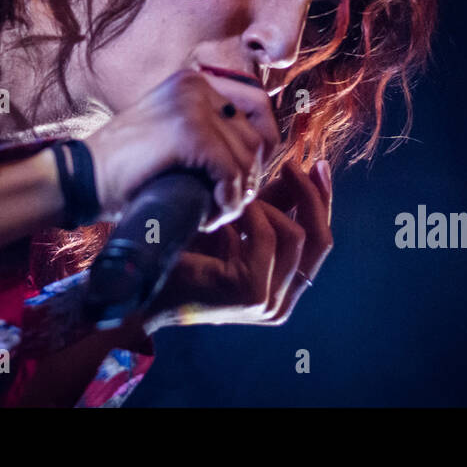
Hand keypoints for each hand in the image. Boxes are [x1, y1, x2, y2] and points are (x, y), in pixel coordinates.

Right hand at [84, 67, 280, 230]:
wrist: (81, 179)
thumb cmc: (126, 170)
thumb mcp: (170, 136)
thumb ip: (207, 132)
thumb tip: (257, 152)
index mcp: (193, 82)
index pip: (257, 106)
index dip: (260, 147)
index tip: (243, 180)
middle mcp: (196, 85)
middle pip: (256, 133)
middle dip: (250, 176)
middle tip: (226, 202)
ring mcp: (192, 105)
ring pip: (247, 156)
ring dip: (237, 194)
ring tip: (213, 212)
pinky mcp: (189, 132)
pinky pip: (230, 171)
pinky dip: (226, 199)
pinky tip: (209, 216)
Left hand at [138, 158, 332, 332]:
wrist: (144, 282)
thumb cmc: (183, 251)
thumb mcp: (237, 223)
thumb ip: (269, 205)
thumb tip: (299, 170)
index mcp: (282, 287)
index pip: (320, 241)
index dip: (322, 201)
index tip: (319, 165)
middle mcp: (281, 301)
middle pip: (320, 241)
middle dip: (311, 197)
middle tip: (295, 164)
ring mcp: (270, 302)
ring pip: (296, 236)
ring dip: (270, 206)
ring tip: (241, 194)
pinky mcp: (254, 294)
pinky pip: (269, 239)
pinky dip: (252, 216)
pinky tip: (230, 209)